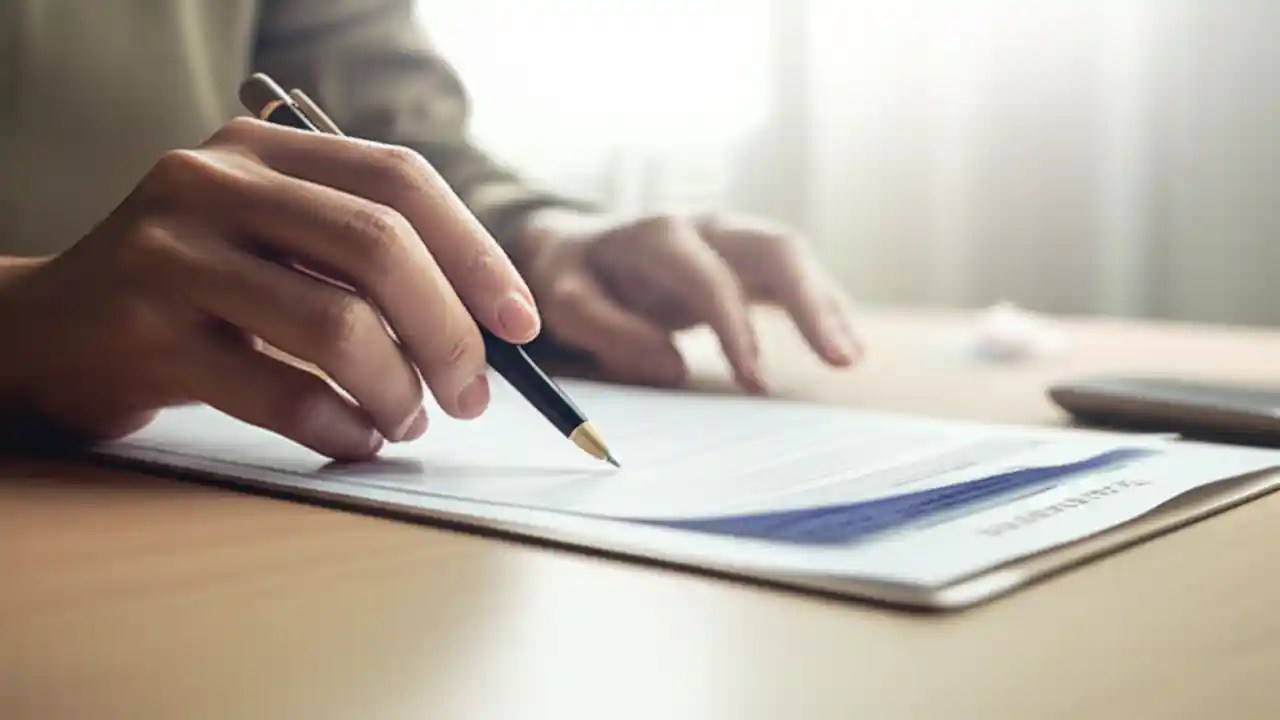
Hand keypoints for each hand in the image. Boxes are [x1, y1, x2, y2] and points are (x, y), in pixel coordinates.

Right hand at [0, 118, 539, 459]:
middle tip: (473, 394)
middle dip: (449, 332)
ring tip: (406, 421)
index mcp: (262, 150)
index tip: (521, 322)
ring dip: (398, 389)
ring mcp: (173, 252)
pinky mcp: (147, 334)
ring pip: (338, 323)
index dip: (477, 254)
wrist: (48, 332)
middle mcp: (214, 183)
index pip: (401, 181)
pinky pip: (282, 392)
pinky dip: (340, 426)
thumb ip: (363, 258)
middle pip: (380, 246)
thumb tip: (489, 322)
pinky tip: (353, 437)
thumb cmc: (195, 294)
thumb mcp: (272, 242)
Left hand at [513, 210, 861, 390]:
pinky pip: (792, 274)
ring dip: (827, 303)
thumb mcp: (567, 301)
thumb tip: (672, 368)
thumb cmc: (573, 277)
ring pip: (792, 255)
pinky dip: (822, 305)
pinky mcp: (744, 258)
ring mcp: (729, 238)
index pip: (711, 279)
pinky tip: (844, 343)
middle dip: (812, 301)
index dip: (737, 330)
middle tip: (841, 358)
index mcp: (656, 236)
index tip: (755, 382)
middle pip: (773, 247)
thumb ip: (609, 330)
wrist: (576, 244)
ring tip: (851, 357)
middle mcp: (703, 227)